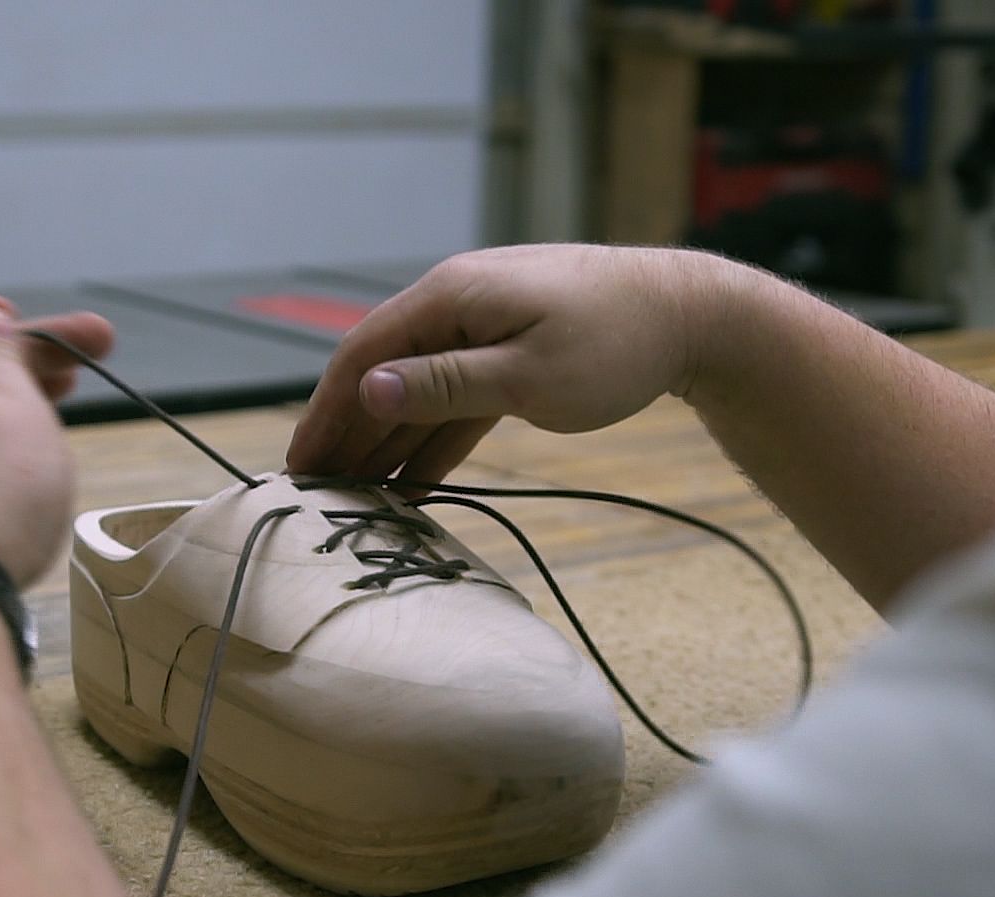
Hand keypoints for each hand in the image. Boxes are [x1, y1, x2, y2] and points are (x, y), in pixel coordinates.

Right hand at [285, 244, 744, 487]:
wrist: (697, 317)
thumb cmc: (617, 344)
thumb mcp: (528, 375)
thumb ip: (445, 385)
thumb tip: (366, 388)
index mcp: (451, 298)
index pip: (362, 355)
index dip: (324, 412)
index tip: (297, 467)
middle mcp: (458, 306)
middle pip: (383, 373)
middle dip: (346, 434)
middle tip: (314, 498)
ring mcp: (486, 328)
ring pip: (419, 390)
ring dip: (387, 442)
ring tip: (353, 500)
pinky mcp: (514, 352)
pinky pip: (459, 399)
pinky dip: (434, 439)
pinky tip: (412, 486)